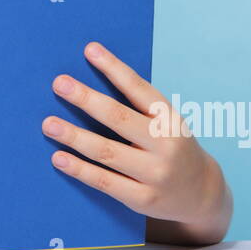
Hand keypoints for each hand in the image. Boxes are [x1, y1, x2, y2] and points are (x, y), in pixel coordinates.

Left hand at [43, 41, 231, 244]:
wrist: (201, 194)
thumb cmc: (173, 148)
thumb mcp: (167, 123)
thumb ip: (138, 107)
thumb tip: (92, 84)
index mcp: (170, 119)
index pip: (139, 89)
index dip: (114, 68)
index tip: (90, 50)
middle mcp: (165, 144)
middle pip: (118, 118)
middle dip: (86, 99)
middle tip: (59, 84)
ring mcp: (155, 173)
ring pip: (107, 151)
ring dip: (74, 136)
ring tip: (49, 124)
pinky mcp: (143, 199)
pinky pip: (105, 182)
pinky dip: (79, 169)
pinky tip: (59, 158)